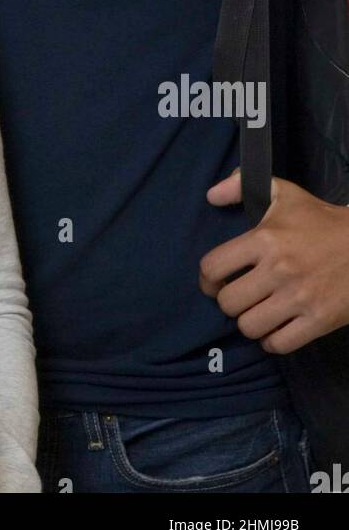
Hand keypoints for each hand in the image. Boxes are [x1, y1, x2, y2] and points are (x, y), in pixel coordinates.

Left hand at [199, 168, 348, 352]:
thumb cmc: (321, 220)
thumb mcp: (283, 194)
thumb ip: (240, 185)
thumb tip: (211, 196)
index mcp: (264, 239)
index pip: (213, 267)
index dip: (207, 278)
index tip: (214, 281)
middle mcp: (278, 270)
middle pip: (228, 303)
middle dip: (228, 302)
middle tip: (239, 297)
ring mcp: (299, 298)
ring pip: (249, 327)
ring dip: (249, 322)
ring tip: (257, 312)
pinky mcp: (319, 320)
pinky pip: (279, 344)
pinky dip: (272, 341)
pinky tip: (275, 329)